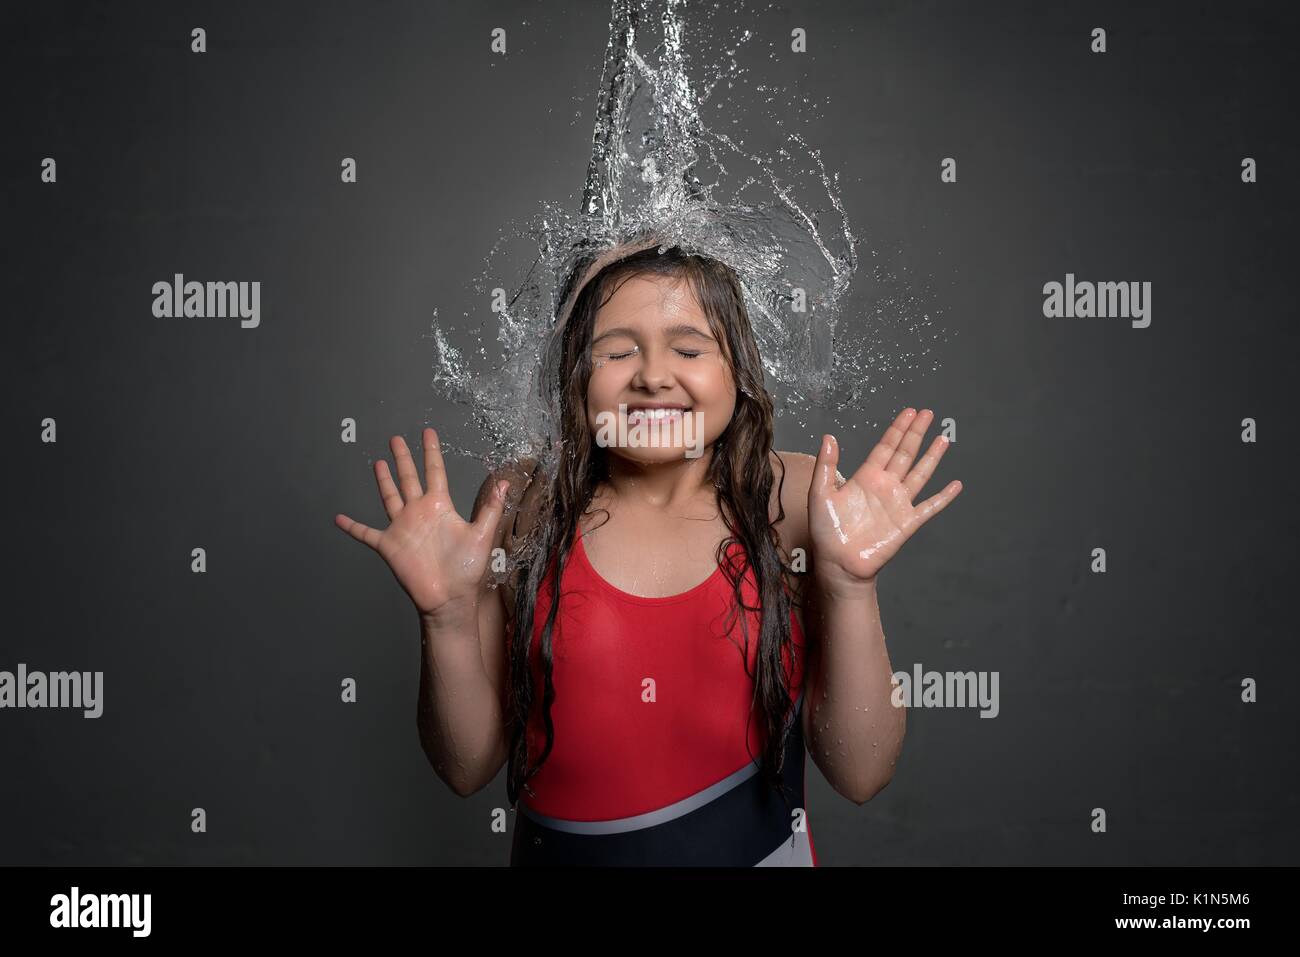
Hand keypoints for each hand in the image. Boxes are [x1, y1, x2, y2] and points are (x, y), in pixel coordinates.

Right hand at [334, 427, 508, 616]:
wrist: (449, 597)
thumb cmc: (467, 570)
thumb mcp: (482, 534)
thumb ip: (491, 507)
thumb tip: (505, 482)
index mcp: (440, 506)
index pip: (435, 471)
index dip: (431, 451)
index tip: (427, 432)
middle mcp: (419, 512)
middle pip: (409, 478)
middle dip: (403, 458)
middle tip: (396, 438)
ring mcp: (403, 527)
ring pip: (390, 497)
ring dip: (383, 481)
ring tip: (378, 463)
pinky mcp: (389, 545)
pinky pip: (366, 533)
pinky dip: (352, 526)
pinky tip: (339, 519)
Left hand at [809, 408, 961, 592]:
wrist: (838, 563)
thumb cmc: (827, 531)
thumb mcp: (820, 494)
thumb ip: (826, 465)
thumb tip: (828, 436)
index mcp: (866, 477)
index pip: (886, 447)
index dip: (897, 429)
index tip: (909, 412)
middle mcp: (885, 487)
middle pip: (905, 454)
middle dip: (916, 433)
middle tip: (928, 413)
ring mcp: (898, 504)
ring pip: (920, 474)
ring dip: (932, 456)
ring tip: (943, 438)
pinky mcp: (907, 523)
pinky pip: (930, 507)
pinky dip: (943, 497)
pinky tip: (956, 485)